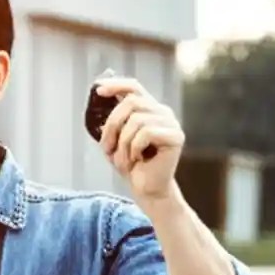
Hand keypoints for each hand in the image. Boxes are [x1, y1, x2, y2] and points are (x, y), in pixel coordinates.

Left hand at [95, 77, 185, 200]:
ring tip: (124, 159)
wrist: (146, 189)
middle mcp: (162, 112)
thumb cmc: (130, 164)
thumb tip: (99, 95)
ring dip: (122, 143)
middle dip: (112, 125)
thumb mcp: (113, 139)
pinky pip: (146, 133)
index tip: (98, 90)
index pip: (134, 87)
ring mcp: (171, 123)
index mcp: (148, 109)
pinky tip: (137, 160)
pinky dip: (133, 149)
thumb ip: (110, 119)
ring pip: (136, 120)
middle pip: (130, 102)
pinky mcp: (176, 137)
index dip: (116, 85)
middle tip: (107, 148)